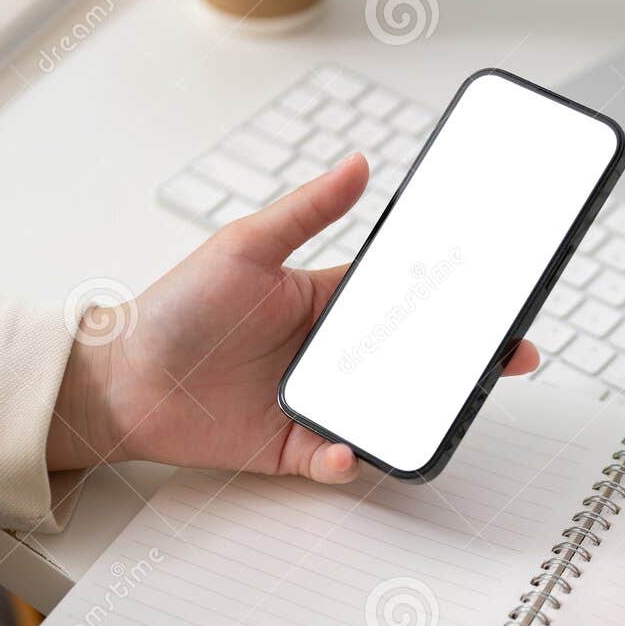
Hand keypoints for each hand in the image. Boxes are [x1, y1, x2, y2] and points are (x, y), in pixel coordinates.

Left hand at [46, 154, 538, 481]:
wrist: (121, 379)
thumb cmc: (173, 308)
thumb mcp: (243, 246)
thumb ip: (307, 211)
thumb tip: (359, 165)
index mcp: (325, 303)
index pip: (404, 300)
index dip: (452, 300)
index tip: (495, 296)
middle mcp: (328, 355)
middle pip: (411, 361)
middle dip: (462, 362)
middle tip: (504, 358)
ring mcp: (316, 402)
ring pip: (385, 413)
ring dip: (413, 415)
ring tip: (437, 411)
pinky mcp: (293, 447)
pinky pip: (336, 460)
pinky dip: (346, 461)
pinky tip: (343, 450)